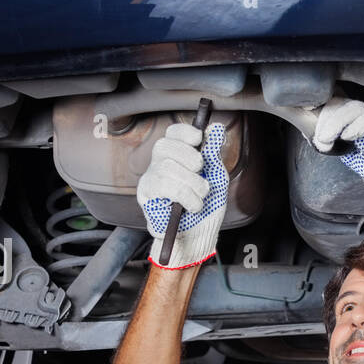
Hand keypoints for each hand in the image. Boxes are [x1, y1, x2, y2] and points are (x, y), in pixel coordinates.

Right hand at [137, 121, 229, 268]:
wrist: (200, 234)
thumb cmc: (206, 206)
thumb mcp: (216, 176)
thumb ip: (214, 153)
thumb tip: (217, 129)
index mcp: (175, 156)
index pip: (172, 133)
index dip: (184, 132)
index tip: (199, 140)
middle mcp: (159, 164)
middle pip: (164, 146)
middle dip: (190, 159)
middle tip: (202, 177)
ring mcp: (150, 179)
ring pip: (167, 167)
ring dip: (192, 185)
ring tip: (200, 199)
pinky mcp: (146, 196)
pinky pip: (164, 187)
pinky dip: (186, 197)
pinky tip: (192, 206)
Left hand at [312, 99, 363, 200]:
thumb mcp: (354, 158)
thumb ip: (339, 148)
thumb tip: (319, 140)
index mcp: (355, 121)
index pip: (335, 107)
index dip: (322, 115)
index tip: (312, 132)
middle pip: (342, 104)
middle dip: (326, 121)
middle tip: (320, 140)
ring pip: (355, 108)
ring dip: (337, 122)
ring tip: (328, 138)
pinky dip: (358, 126)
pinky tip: (349, 136)